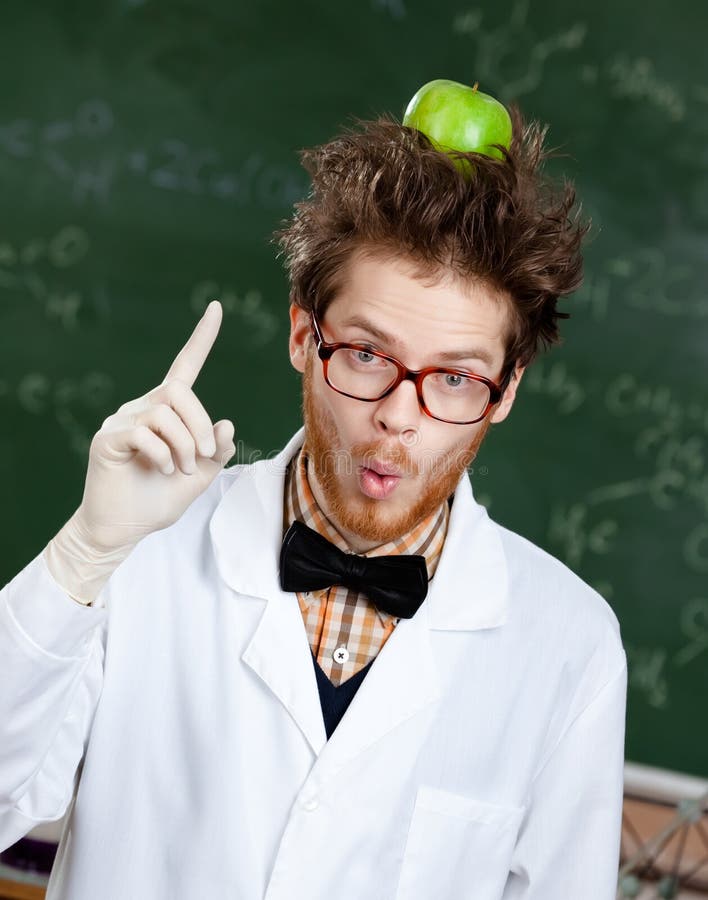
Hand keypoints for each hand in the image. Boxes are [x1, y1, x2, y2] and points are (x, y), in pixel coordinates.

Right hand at [76, 299, 235, 551]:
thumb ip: (217, 450)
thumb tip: (226, 422)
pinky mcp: (108, 438)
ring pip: (165, 414)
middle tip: (204, 457)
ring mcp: (122, 421)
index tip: (216, 308)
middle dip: (200, 426)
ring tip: (180, 469)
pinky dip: (162, 454)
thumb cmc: (160, 498)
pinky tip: (160, 470)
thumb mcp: (200, 474)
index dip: (201, 338)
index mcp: (168, 411)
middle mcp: (143, 408)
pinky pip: (143, 433)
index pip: (185, 366)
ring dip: (184, 445)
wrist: (124, 528)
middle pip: (180, 393)